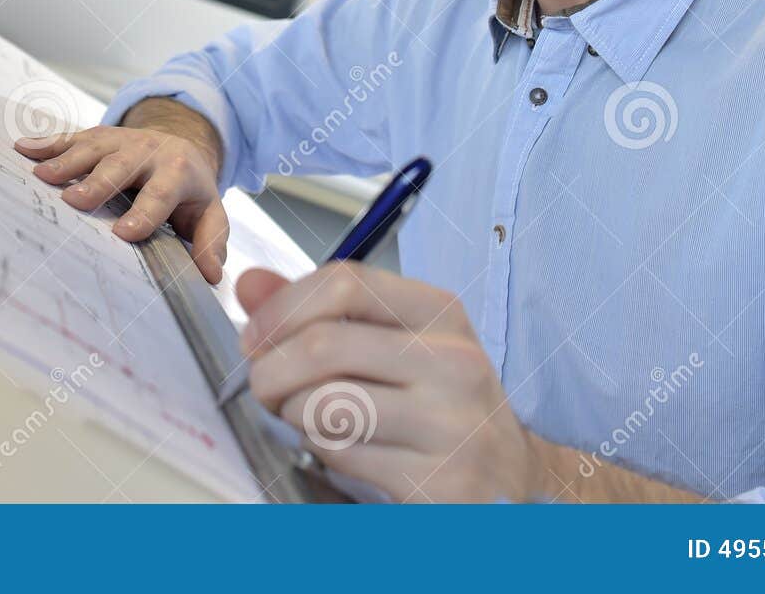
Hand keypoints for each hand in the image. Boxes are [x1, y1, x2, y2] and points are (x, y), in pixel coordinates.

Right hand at [14, 118, 227, 282]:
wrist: (180, 144)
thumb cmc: (189, 191)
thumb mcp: (208, 213)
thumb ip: (211, 242)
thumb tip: (210, 275)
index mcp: (178, 171)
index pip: (162, 193)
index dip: (145, 212)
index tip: (124, 233)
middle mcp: (148, 150)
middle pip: (122, 165)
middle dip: (99, 182)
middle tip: (74, 201)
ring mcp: (120, 139)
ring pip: (93, 147)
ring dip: (67, 160)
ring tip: (41, 176)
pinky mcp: (98, 136)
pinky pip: (71, 137)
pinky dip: (45, 143)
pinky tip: (21, 149)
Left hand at [235, 262, 546, 501]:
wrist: (514, 478)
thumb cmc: (440, 403)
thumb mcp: (394, 342)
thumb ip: (320, 310)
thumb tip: (250, 285)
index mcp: (441, 313)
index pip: (344, 282)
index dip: (281, 308)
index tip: (254, 335)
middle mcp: (454, 362)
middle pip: (323, 345)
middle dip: (271, 370)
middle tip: (264, 387)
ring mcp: (453, 425)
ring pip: (324, 405)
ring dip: (295, 415)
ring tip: (310, 417)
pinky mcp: (440, 482)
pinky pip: (344, 456)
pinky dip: (324, 452)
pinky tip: (344, 449)